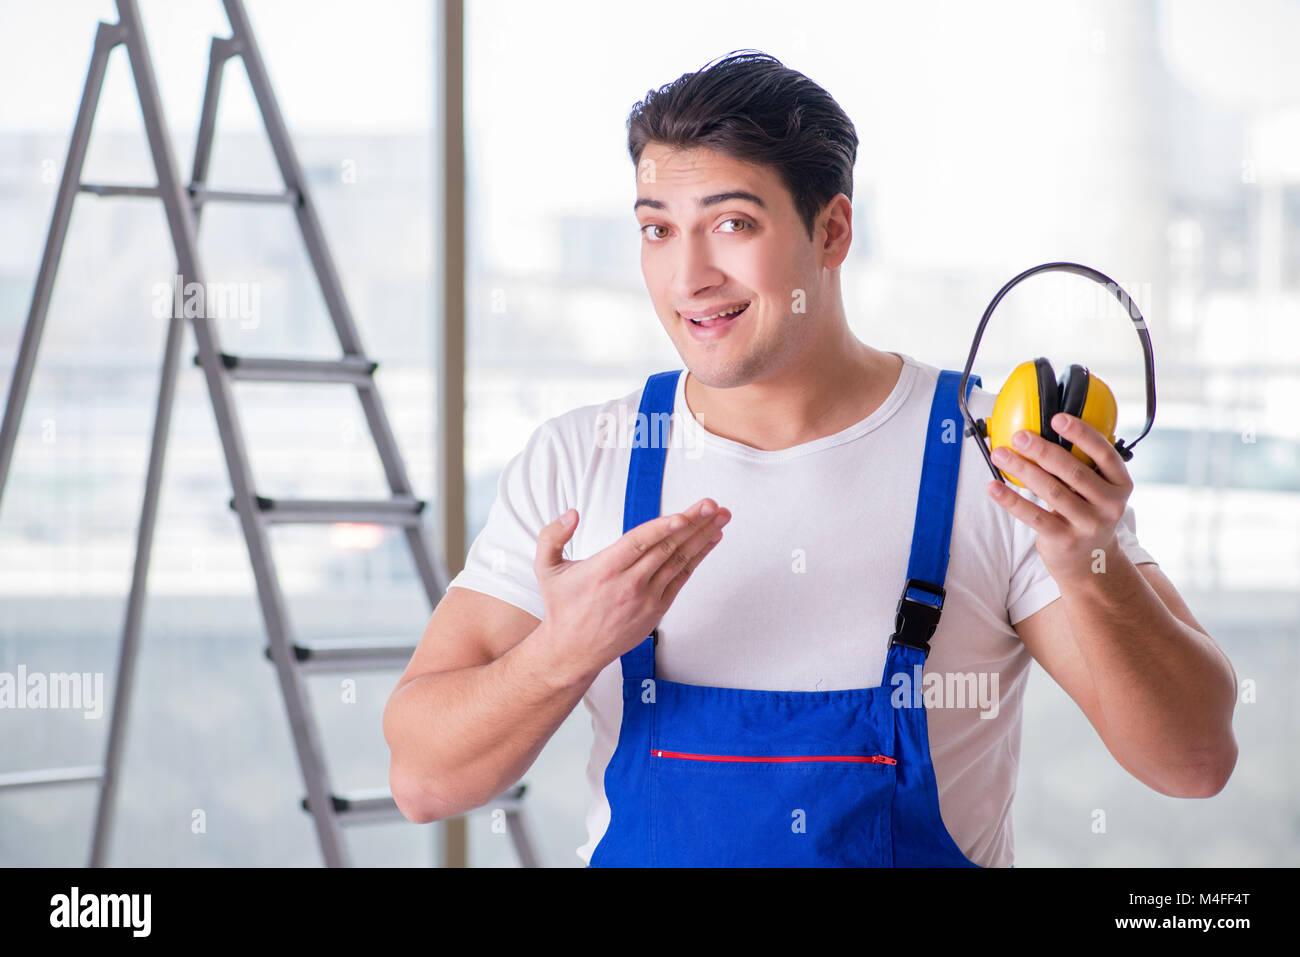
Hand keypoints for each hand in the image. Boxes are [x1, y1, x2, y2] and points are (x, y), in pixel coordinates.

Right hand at [534, 498, 729, 682]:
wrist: (573, 651)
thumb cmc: (563, 606)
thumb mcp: (546, 568)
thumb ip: (552, 536)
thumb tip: (571, 513)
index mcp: (604, 569)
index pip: (638, 544)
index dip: (661, 529)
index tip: (682, 516)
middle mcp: (628, 584)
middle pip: (665, 549)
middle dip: (693, 524)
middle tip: (713, 505)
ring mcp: (645, 599)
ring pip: (678, 562)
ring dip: (702, 538)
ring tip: (721, 516)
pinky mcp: (656, 610)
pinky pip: (681, 579)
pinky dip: (698, 558)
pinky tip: (711, 540)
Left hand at [985, 412, 1132, 584]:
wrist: (1091, 562)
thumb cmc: (1087, 514)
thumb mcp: (1098, 491)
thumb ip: (1081, 467)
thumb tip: (1042, 432)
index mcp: (1120, 484)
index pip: (1104, 453)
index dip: (1082, 434)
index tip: (1057, 418)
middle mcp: (1109, 505)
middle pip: (1073, 472)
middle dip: (1043, 451)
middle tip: (1020, 435)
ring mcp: (1088, 524)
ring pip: (1051, 492)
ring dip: (1023, 470)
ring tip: (1001, 455)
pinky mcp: (1065, 540)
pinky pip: (1034, 516)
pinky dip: (1011, 500)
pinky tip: (994, 486)